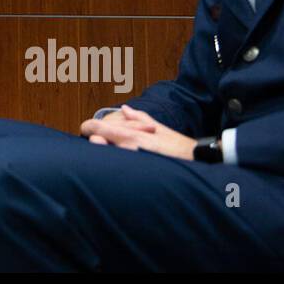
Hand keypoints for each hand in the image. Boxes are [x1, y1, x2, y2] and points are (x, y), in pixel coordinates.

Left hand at [79, 105, 197, 159]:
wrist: (197, 159)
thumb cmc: (177, 145)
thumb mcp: (158, 127)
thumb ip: (138, 118)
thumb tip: (124, 109)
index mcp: (130, 134)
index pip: (96, 128)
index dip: (87, 129)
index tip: (87, 132)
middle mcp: (127, 146)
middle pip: (95, 143)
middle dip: (94, 144)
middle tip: (97, 145)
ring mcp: (132, 160)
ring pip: (104, 158)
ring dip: (103, 156)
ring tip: (108, 157)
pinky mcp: (138, 173)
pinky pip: (119, 169)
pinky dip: (115, 167)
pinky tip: (119, 169)